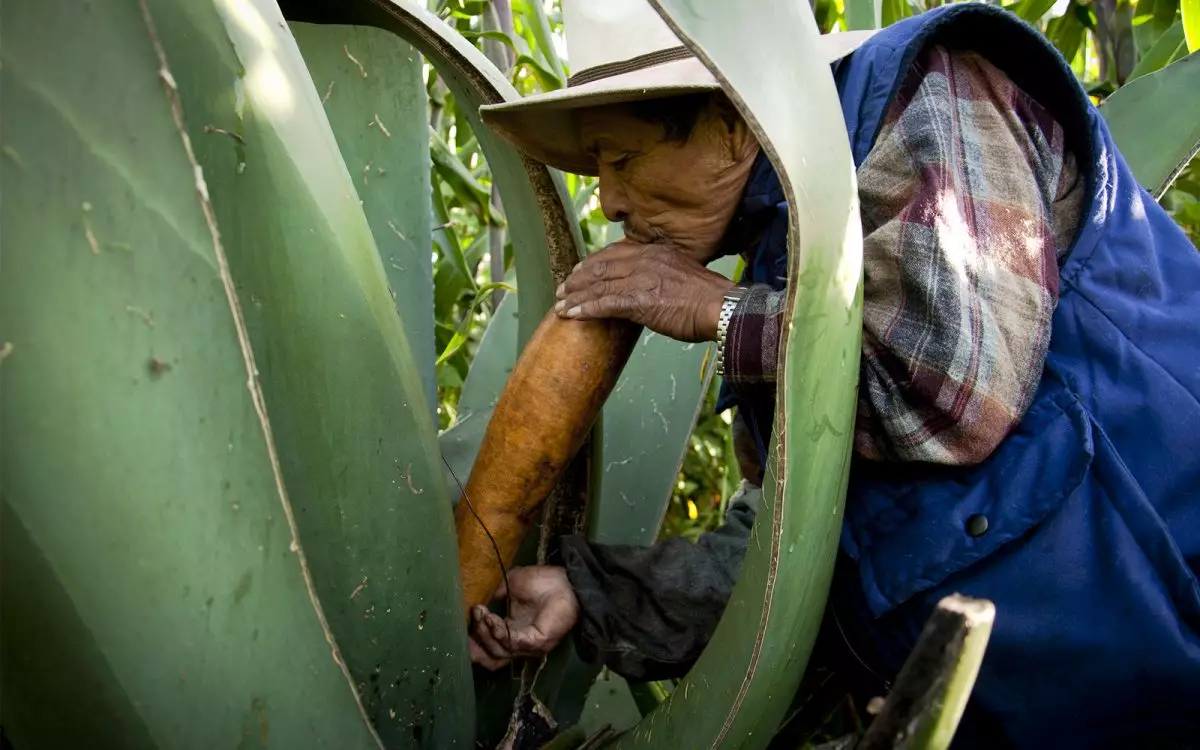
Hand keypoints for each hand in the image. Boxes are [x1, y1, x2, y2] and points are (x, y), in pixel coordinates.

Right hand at [468, 565, 579, 670]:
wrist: (567, 579)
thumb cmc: (543, 581)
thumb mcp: (511, 584)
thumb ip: (495, 592)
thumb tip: (475, 598)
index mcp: (513, 631)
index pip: (490, 647)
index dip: (474, 642)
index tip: (458, 630)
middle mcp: (519, 643)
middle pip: (491, 657)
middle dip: (475, 643)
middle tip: (465, 627)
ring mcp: (529, 645)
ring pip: (498, 652)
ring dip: (484, 633)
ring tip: (480, 613)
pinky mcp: (537, 642)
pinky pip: (512, 643)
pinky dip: (498, 632)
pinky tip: (491, 617)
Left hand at [554, 242, 735, 341]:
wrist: (722, 307)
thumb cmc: (707, 299)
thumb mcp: (682, 274)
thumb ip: (661, 274)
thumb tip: (650, 287)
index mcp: (654, 251)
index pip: (614, 253)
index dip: (593, 263)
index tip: (579, 271)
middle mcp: (644, 260)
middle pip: (601, 266)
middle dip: (578, 279)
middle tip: (562, 288)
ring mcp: (640, 279)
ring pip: (598, 285)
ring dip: (575, 296)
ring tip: (560, 305)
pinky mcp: (639, 300)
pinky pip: (604, 304)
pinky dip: (584, 309)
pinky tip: (571, 315)